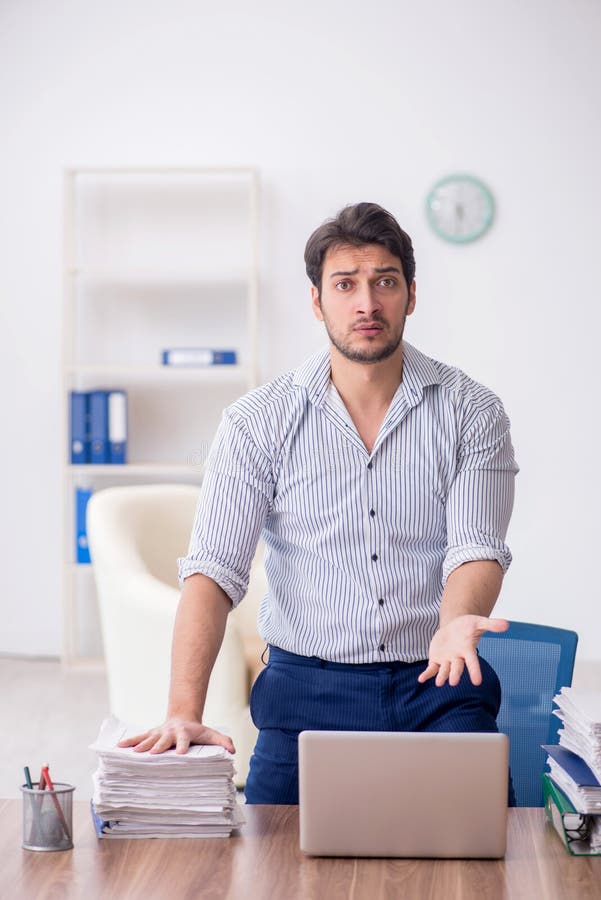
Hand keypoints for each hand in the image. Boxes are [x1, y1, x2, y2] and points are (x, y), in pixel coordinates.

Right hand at [117, 717, 235, 754]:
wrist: (183, 718)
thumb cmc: (198, 731)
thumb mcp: (211, 734)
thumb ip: (222, 741)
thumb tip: (233, 751)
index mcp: (184, 733)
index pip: (184, 740)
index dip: (183, 745)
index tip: (181, 753)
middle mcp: (170, 732)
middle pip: (164, 740)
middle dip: (158, 746)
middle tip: (151, 754)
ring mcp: (159, 732)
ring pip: (149, 738)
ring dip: (141, 745)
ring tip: (133, 752)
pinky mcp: (151, 734)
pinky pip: (138, 737)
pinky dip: (129, 741)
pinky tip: (118, 747)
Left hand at [418, 615, 508, 686]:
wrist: (454, 627)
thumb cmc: (468, 626)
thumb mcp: (479, 622)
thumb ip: (491, 624)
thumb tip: (507, 624)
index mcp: (468, 651)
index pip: (472, 662)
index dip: (475, 671)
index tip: (477, 682)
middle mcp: (458, 658)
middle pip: (457, 668)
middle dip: (455, 674)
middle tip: (453, 682)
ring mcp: (446, 660)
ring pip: (444, 670)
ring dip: (441, 676)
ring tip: (439, 683)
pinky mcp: (436, 660)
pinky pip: (431, 669)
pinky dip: (427, 674)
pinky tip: (421, 679)